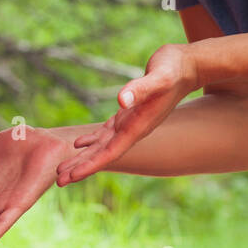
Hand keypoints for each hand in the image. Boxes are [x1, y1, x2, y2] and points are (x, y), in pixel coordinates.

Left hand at [56, 42, 197, 184]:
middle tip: (59, 180)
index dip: (90, 164)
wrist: (187, 66)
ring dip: (83, 157)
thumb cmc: (174, 70)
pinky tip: (79, 143)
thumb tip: (121, 100)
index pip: (111, 151)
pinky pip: (107, 131)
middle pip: (103, 153)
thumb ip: (141, 89)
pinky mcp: (129, 112)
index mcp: (138, 126)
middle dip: (82, 166)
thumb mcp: (159, 77)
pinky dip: (92, 139)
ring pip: (102, 145)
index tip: (71, 176)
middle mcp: (134, 129)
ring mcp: (131, 122)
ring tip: (64, 168)